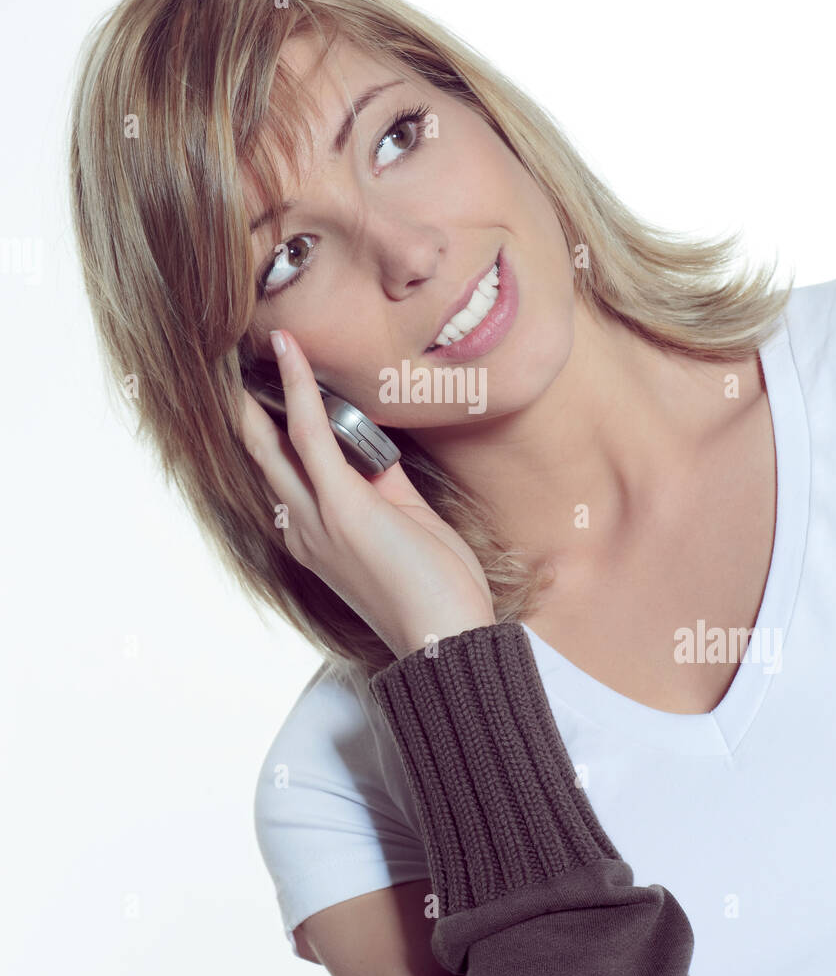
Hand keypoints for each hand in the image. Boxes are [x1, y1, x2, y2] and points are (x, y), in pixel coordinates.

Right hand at [238, 329, 495, 661]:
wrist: (448, 638)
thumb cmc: (435, 588)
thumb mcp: (406, 523)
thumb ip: (383, 483)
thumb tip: (374, 446)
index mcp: (315, 533)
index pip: (282, 470)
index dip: (269, 423)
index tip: (272, 377)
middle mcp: (301, 526)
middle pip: (259, 452)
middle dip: (248, 401)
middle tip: (246, 350)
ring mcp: (315, 517)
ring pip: (270, 439)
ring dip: (268, 384)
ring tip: (265, 337)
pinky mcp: (340, 506)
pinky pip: (309, 434)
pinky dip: (300, 388)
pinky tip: (293, 352)